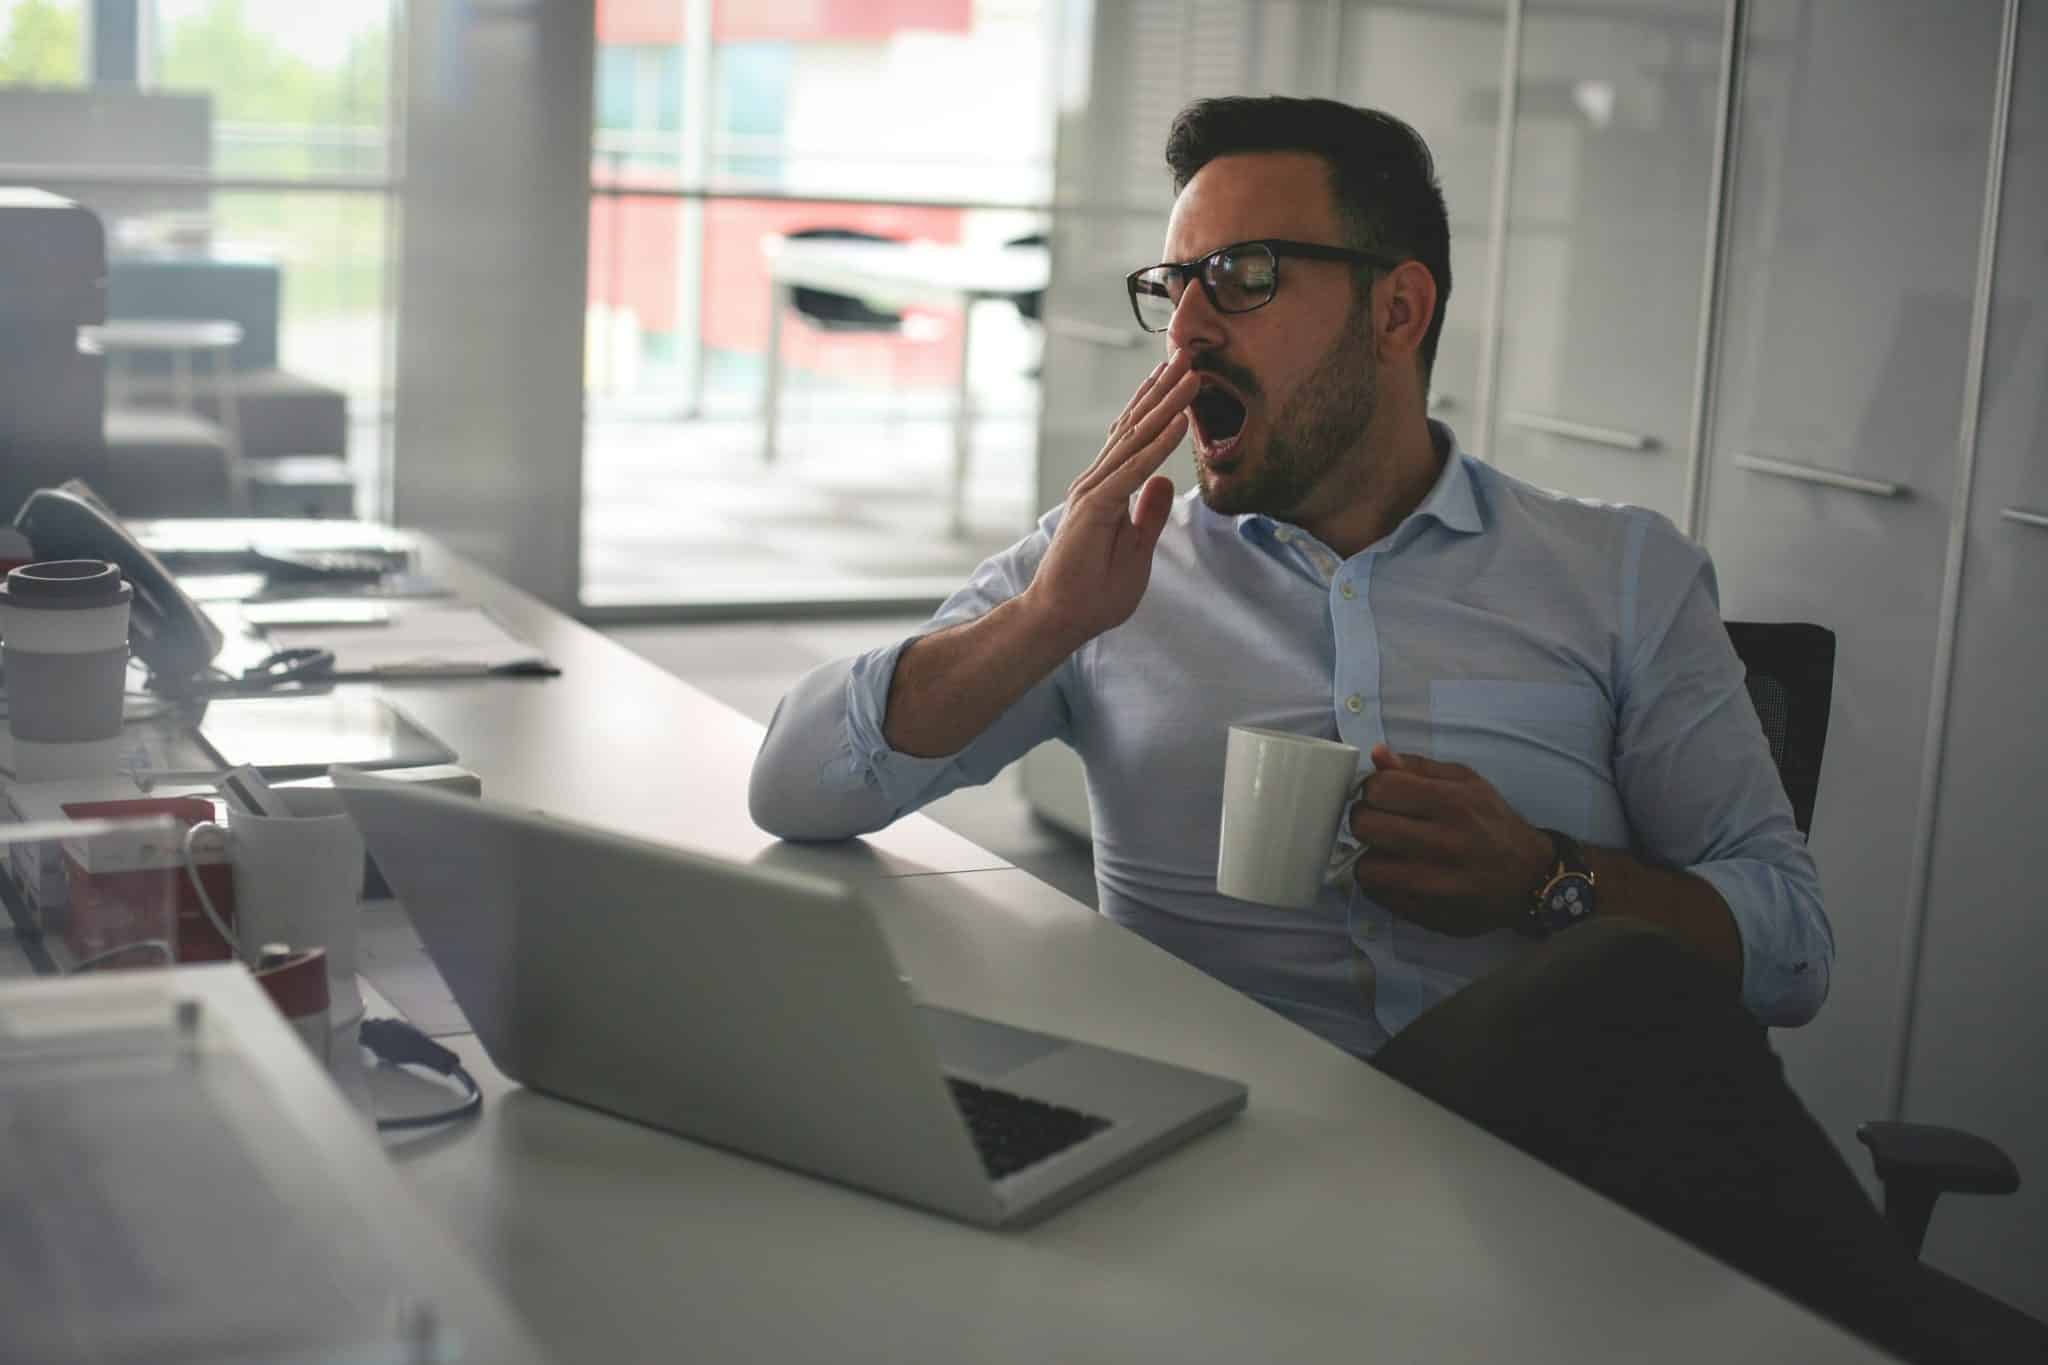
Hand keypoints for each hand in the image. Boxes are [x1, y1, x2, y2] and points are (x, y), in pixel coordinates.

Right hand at [1021, 350, 1196, 647]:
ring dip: (1167, 403)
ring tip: (1191, 373)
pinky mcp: (1096, 508)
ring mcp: (1094, 491)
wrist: (1060, 619)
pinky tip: (1179, 421)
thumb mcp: (1136, 549)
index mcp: (1107, 489)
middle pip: (1136, 425)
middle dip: (1164, 388)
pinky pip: (1134, 470)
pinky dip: (1159, 444)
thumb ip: (1149, 514)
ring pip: (1137, 438)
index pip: (1136, 437)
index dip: (1160, 404)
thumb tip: (1165, 481)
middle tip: (1188, 352)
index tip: (1181, 375)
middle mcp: (1097, 481)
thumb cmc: (1092, 592)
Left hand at [1347, 744, 1554, 936]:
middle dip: (1365, 819)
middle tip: (1379, 821)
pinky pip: (1379, 895)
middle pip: (1365, 826)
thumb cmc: (1493, 824)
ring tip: (1387, 851)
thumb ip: (1419, 768)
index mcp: (1453, 804)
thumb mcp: (1467, 783)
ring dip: (1370, 856)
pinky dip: (1382, 882)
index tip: (1384, 795)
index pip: (1380, 790)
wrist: (1528, 879)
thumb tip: (1377, 755)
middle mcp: (1443, 844)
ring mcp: (1434, 885)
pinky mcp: (1426, 912)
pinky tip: (1399, 872)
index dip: (1374, 789)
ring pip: (1366, 866)